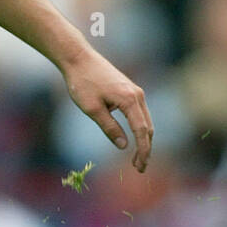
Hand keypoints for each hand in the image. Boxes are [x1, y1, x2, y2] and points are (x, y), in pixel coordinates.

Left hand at [60, 46, 153, 171]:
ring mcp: (135, 91)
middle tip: (139, 168)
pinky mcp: (130, 89)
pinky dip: (139, 128)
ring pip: (145, 120)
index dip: (142, 151)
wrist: (78, 58)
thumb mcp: (92, 109)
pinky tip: (134, 139)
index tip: (139, 167)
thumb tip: (124, 145)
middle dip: (145, 149)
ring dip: (143, 139)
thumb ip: (109, 127)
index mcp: (130, 100)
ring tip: (137, 158)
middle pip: (148, 127)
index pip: (142, 131)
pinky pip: (139, 113)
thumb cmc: (82, 82)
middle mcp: (137, 94)